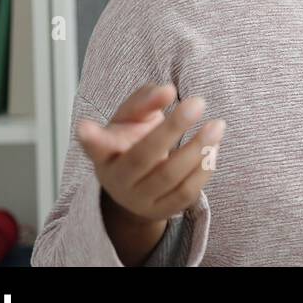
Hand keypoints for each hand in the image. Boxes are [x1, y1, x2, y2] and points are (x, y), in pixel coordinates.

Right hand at [77, 83, 225, 225]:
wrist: (137, 184)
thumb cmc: (132, 141)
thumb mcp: (133, 117)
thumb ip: (147, 100)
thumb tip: (167, 91)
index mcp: (103, 152)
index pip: (94, 145)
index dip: (90, 138)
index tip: (85, 127)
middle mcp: (117, 178)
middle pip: (142, 156)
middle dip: (172, 129)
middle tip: (197, 102)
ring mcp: (138, 199)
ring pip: (169, 176)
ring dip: (198, 149)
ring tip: (217, 125)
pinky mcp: (161, 211)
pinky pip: (186, 193)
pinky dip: (204, 169)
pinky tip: (214, 147)